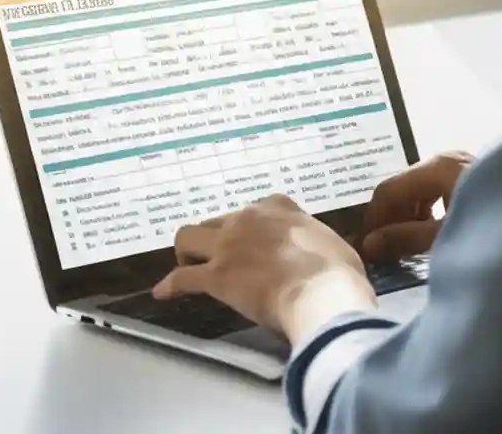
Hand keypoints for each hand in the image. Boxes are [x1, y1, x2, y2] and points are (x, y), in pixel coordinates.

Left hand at [153, 195, 377, 342]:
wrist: (322, 293)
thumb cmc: (338, 273)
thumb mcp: (335, 246)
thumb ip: (318, 245)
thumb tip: (323, 259)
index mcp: (280, 208)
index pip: (260, 208)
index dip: (255, 227)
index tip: (257, 241)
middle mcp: (249, 219)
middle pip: (219, 222)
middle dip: (218, 239)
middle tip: (224, 259)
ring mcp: (228, 246)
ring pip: (189, 238)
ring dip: (187, 252)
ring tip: (189, 266)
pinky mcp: (216, 276)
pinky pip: (183, 277)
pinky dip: (172, 285)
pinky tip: (163, 292)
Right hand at [360, 151, 475, 261]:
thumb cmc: (495, 228)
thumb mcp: (447, 236)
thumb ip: (407, 238)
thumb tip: (369, 244)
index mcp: (437, 168)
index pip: (388, 190)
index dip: (373, 220)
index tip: (367, 248)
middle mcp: (445, 160)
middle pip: (403, 188)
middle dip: (391, 219)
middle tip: (385, 251)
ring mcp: (460, 167)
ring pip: (419, 190)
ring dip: (408, 217)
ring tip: (406, 246)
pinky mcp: (472, 178)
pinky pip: (436, 192)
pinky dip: (426, 212)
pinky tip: (428, 234)